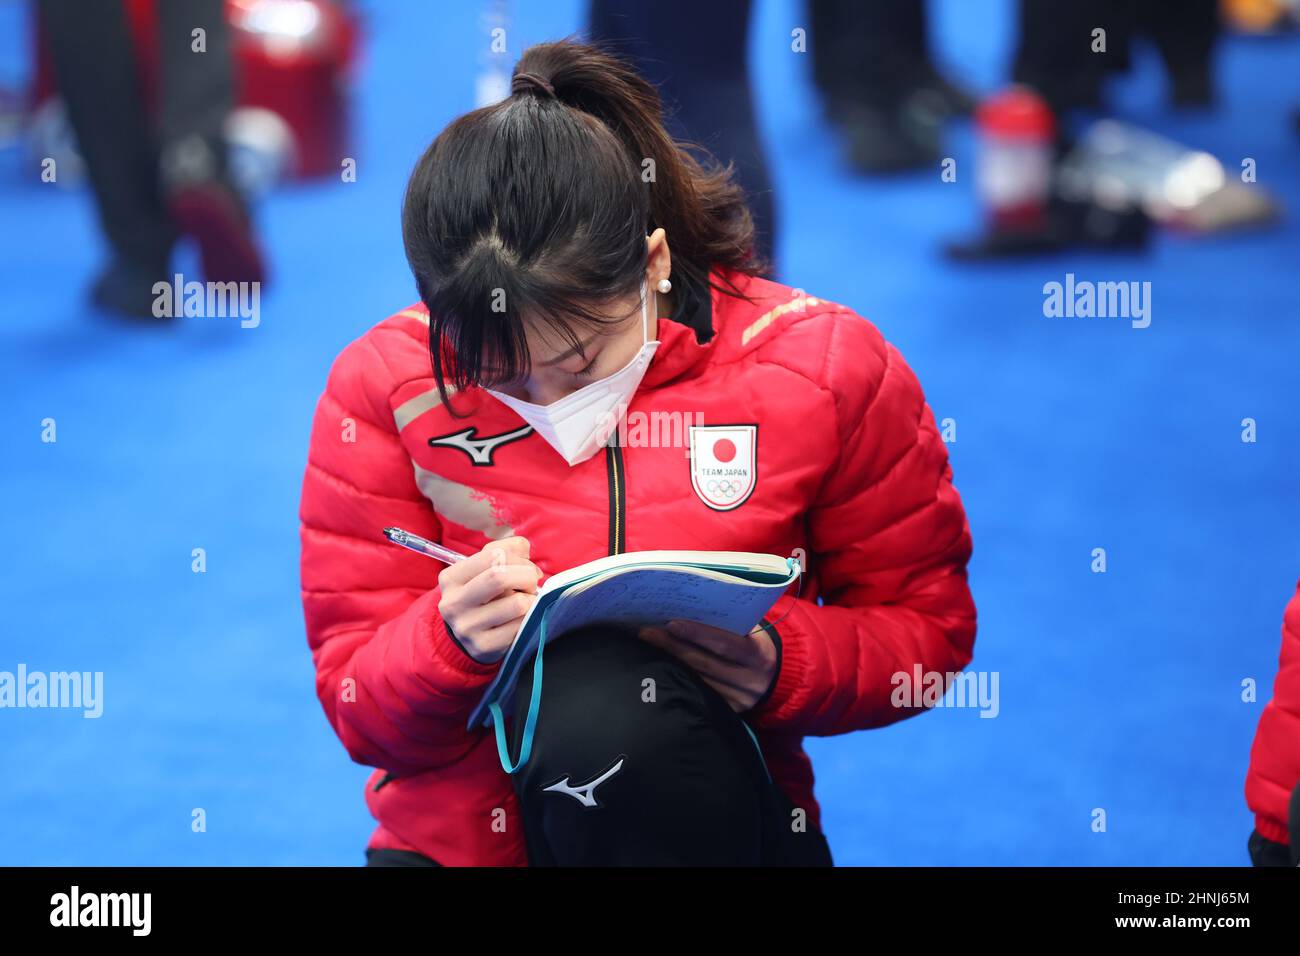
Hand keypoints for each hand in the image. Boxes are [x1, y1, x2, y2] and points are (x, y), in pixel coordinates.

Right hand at [437, 536, 541, 663]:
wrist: (467, 638)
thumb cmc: (483, 596)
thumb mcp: (482, 570)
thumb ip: (503, 550)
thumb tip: (524, 550)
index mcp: (451, 578)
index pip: (493, 554)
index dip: (518, 557)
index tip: (525, 565)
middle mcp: (454, 603)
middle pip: (501, 577)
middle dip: (527, 575)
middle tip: (532, 582)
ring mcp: (467, 628)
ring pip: (517, 604)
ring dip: (531, 599)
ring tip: (526, 601)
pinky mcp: (483, 647)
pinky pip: (522, 626)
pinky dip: (530, 618)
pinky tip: (522, 618)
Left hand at [637, 619, 777, 712]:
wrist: (773, 676)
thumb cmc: (753, 644)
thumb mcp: (751, 632)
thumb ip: (727, 623)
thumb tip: (685, 609)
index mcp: (758, 655)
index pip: (724, 644)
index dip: (697, 633)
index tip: (670, 623)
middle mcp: (750, 681)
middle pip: (704, 663)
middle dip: (672, 646)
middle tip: (646, 632)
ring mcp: (739, 700)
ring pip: (697, 680)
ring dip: (669, 662)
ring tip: (647, 646)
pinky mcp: (727, 713)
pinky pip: (698, 694)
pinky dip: (678, 679)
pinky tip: (660, 667)